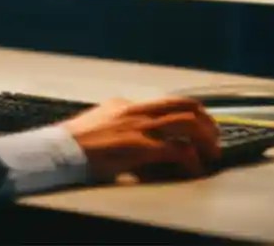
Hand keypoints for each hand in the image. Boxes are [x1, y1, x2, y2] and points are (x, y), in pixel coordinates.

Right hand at [60, 96, 221, 182]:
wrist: (59, 150)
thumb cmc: (74, 143)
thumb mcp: (99, 122)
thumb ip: (118, 123)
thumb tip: (132, 135)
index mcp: (127, 105)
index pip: (168, 103)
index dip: (189, 115)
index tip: (199, 127)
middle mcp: (137, 110)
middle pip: (185, 106)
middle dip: (207, 121)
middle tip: (214, 138)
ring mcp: (140, 127)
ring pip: (187, 123)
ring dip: (206, 139)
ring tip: (212, 154)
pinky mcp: (140, 147)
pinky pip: (177, 151)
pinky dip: (192, 161)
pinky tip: (195, 171)